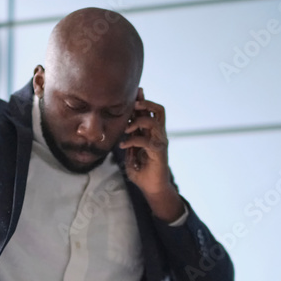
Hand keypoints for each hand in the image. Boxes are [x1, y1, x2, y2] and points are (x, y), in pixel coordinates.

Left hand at [120, 88, 185, 221]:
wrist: (152, 188)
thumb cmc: (142, 171)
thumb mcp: (132, 152)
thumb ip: (129, 140)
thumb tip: (119, 129)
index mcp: (152, 132)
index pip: (150, 111)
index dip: (142, 101)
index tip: (133, 92)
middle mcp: (158, 134)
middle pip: (158, 110)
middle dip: (145, 103)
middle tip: (132, 104)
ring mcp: (160, 142)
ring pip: (154, 121)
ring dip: (138, 120)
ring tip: (126, 127)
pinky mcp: (159, 152)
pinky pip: (146, 141)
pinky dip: (133, 140)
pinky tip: (123, 145)